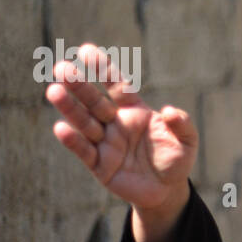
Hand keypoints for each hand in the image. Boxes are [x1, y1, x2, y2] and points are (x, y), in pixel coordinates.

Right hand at [46, 43, 197, 212]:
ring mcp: (105, 143)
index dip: (103, 69)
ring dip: (70, 108)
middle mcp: (115, 123)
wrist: (167, 191)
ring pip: (84, 122)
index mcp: (134, 111)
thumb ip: (182, 124)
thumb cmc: (175, 159)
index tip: (86, 50)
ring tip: (54, 91)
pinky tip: (61, 128)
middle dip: (79, 85)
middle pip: (95, 101)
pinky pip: (84, 151)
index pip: (117, 85)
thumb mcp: (187, 141)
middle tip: (61, 67)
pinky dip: (73, 140)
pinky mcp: (99, 164)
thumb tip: (169, 111)